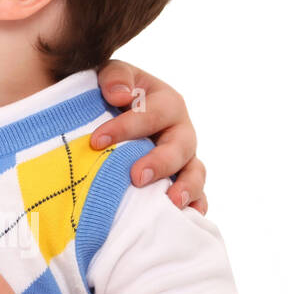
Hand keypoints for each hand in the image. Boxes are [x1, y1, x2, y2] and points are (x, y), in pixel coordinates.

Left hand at [92, 60, 206, 213]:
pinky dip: (195, 205)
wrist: (110, 110)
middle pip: (179, 146)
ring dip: (186, 188)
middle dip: (160, 162)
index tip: (97, 141)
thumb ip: (114, 77)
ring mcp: (184, 157)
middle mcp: (179, 130)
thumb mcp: (110, 76)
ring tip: (171, 201)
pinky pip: (197, 195)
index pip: (149, 114)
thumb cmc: (111, 92)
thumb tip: (119, 94)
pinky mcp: (182, 179)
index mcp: (164, 101)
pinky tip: (184, 217)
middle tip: (136, 177)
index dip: (125, 127)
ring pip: (194, 172)